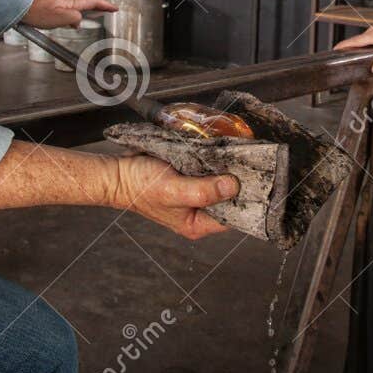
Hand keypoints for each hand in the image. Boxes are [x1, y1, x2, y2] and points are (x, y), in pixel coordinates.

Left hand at [23, 0, 116, 28]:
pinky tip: (72, 21)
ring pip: (78, 5)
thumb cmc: (37, 12)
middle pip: (88, 2)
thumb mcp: (60, 18)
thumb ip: (74, 18)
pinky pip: (70, 8)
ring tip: (95, 15)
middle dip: (100, 6)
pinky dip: (77, 13)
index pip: (93, 2)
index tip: (114, 8)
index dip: (105, 5)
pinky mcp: (53, 4)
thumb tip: (80, 20)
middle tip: (108, 10)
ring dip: (89, 9)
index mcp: (72, 2)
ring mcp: (60, 1)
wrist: (21, 6)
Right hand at [111, 155, 238, 240]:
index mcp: (197, 223)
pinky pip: (210, 169)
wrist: (117, 172)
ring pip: (221, 181)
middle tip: (247, 159)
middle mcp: (199, 211)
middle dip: (238, 180)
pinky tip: (220, 149)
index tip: (255, 178)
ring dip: (227, 167)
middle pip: (230, 198)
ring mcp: (195, 194)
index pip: (234, 216)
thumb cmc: (140, 186)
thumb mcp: (173, 190)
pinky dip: (215, 159)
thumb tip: (233, 186)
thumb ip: (203, 191)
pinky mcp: (191, 177)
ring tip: (237, 151)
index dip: (246, 198)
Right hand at [334, 17, 372, 73]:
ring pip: (362, 40)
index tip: (334, 50)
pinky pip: (368, 39)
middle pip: (356, 41)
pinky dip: (364, 45)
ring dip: (356, 47)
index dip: (342, 46)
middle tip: (340, 58)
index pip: (353, 41)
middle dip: (347, 48)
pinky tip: (367, 53)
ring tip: (351, 57)